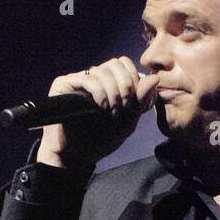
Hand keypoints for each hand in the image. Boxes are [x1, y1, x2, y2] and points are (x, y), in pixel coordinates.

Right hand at [36, 56, 159, 167]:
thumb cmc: (101, 140)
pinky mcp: (64, 84)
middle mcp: (93, 77)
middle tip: (125, 106)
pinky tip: (102, 107)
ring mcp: (78, 79)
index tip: (136, 102)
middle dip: (126, 85)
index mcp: (108, 83)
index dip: (134, 79)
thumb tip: (155, 78)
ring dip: (113, 92)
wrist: (77, 156)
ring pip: (103, 70)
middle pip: (115, 63)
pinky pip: (88, 79)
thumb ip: (141, 100)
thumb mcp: (127, 121)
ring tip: (112, 111)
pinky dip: (100, 92)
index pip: (125, 65)